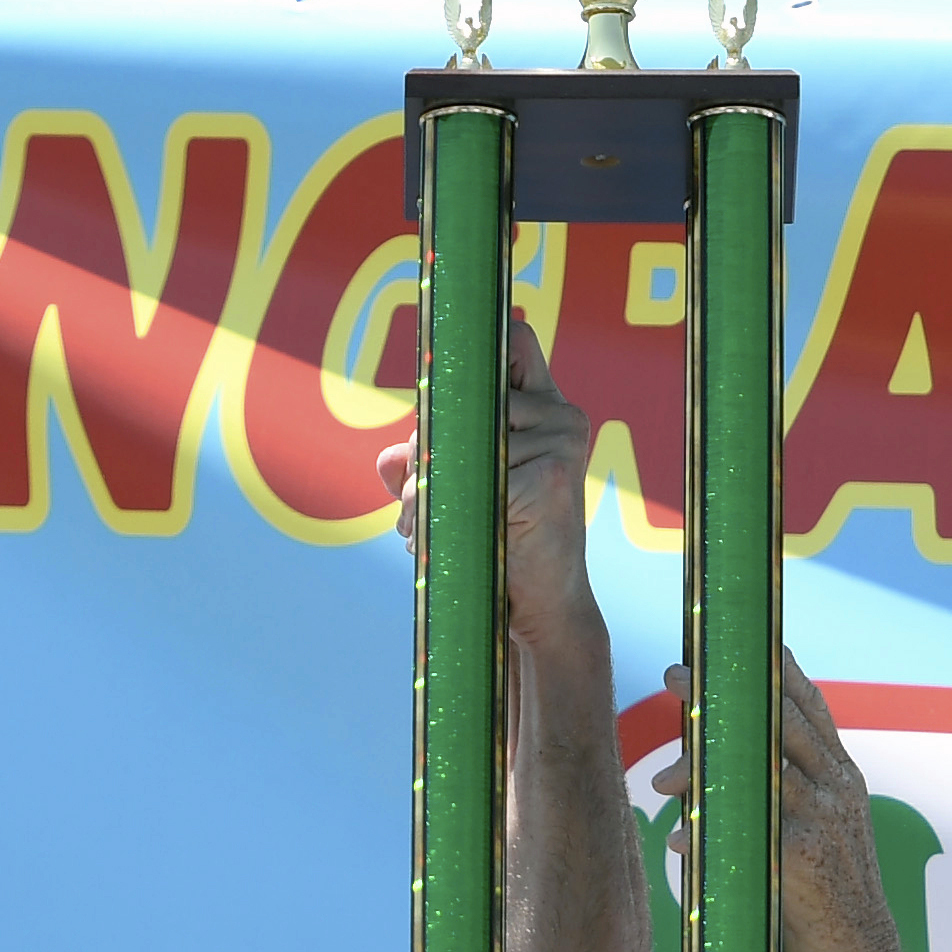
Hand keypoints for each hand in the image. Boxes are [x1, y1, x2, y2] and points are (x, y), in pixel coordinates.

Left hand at [379, 323, 592, 658]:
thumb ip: (425, 468)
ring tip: (417, 528)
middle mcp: (562, 416)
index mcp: (548, 409)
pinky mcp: (551, 475)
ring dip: (422, 488)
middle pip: (465, 399)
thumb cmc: (501, 548)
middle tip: (411, 499)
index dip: (480, 347)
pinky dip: (438, 510)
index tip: (447, 369)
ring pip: (458, 442)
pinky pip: (468, 479)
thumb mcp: (457, 497)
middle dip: (423, 450)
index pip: (518, 343)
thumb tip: (389, 457)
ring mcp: (561, 442)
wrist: (543, 608)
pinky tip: (440, 538)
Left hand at [651, 653, 908, 951]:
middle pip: (777, 719)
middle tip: (675, 674)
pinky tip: (675, 834)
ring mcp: (822, 816)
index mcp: (843, 781)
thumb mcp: (807, 844)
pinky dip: (703, 824)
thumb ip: (770, 807)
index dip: (774, 672)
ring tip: (662, 761)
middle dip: (722, 693)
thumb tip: (695, 788)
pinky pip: (741, 821)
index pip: (809, 709)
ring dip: (699, 755)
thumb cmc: (822, 912)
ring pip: (753, 762)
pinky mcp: (801, 851)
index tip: (738, 643)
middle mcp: (838, 787)